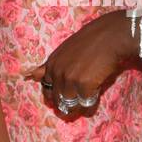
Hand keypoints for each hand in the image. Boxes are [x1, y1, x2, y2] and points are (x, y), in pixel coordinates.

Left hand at [22, 10, 136, 114]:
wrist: (111, 35)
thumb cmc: (92, 41)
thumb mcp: (65, 50)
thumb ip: (48, 66)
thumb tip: (30, 75)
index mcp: (52, 64)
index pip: (47, 89)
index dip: (57, 95)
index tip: (68, 95)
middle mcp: (57, 72)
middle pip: (57, 100)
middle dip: (68, 104)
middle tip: (80, 100)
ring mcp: (69, 79)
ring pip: (70, 105)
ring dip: (80, 106)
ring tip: (89, 98)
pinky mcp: (84, 85)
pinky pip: (85, 105)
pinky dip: (92, 105)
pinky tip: (97, 95)